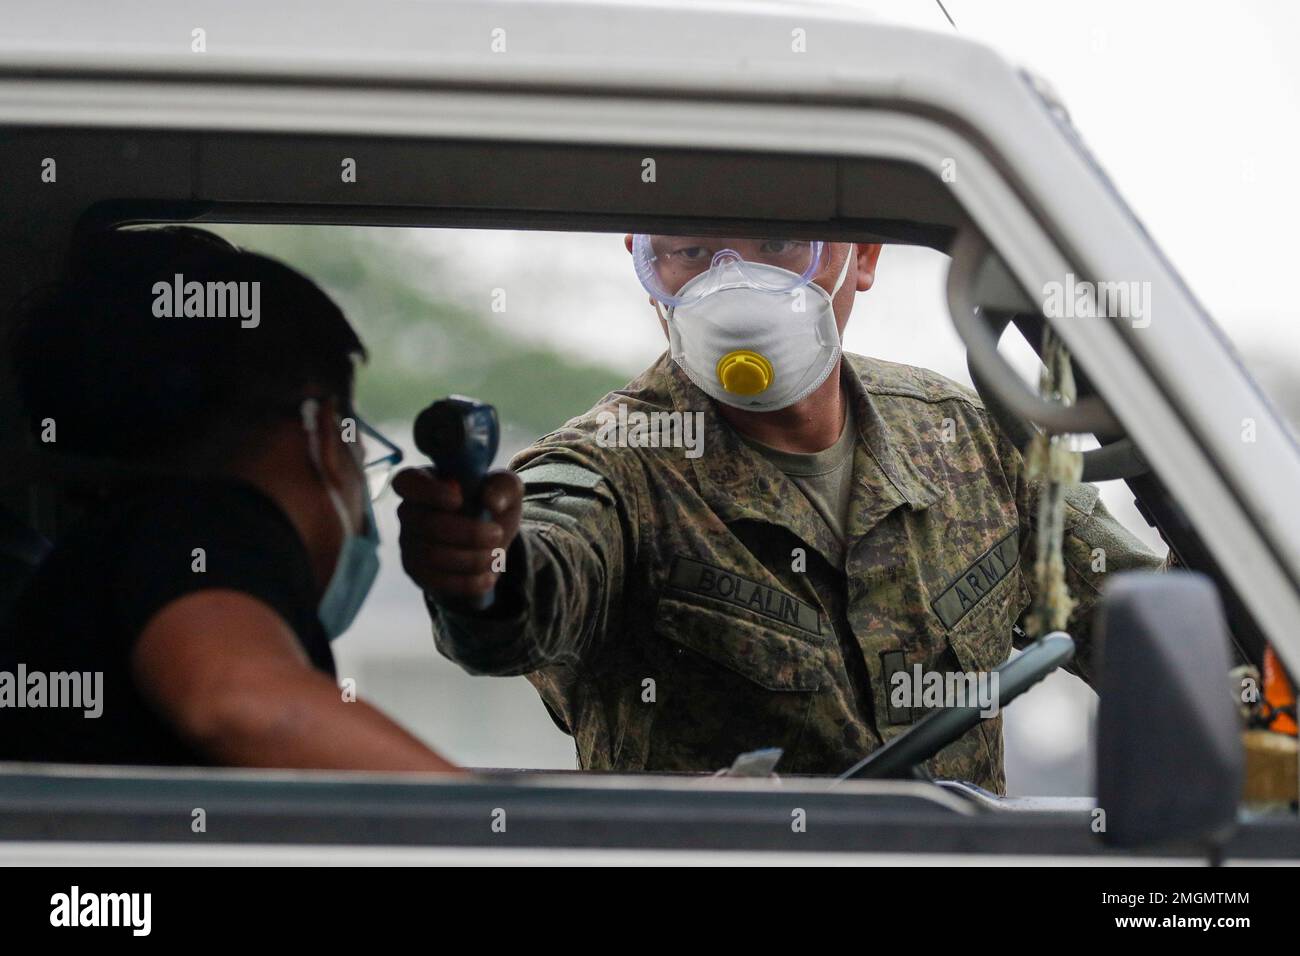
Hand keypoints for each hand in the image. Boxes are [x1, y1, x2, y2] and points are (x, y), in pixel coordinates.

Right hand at [393, 466, 522, 601]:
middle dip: (468, 533)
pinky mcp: (417, 571)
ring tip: (495, 555)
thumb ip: (504, 486)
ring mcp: (409, 543)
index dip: (429, 492)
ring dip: (471, 559)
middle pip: (426, 525)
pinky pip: (436, 581)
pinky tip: (489, 576)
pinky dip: (468, 582)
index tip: (459, 500)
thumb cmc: (492, 505)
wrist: (491, 542)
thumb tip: (490, 501)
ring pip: (432, 555)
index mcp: (425, 482)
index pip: (406, 482)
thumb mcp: (507, 490)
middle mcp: (409, 511)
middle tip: (497, 533)